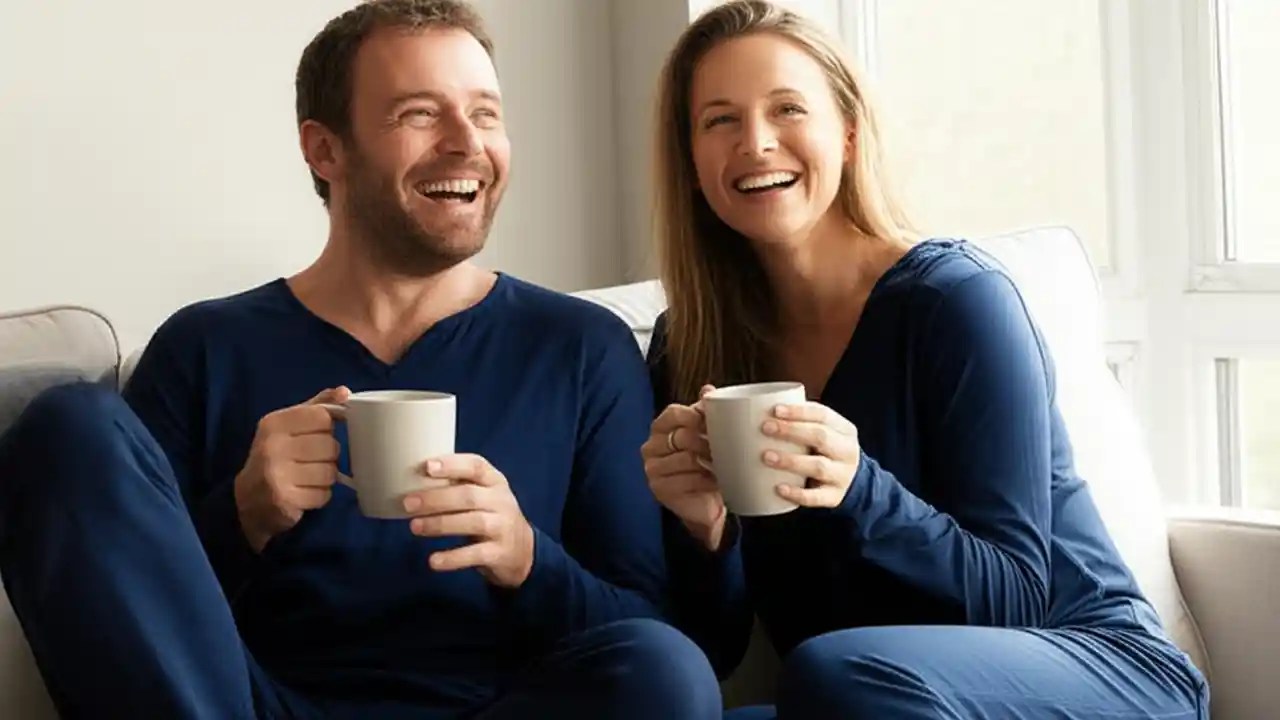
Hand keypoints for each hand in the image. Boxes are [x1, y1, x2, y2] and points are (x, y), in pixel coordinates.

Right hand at [234, 386, 346, 551]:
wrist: (247, 498)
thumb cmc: (275, 455)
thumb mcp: (289, 425)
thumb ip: (317, 406)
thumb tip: (345, 392)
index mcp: (274, 423)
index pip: (323, 417)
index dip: (327, 427)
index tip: (317, 434)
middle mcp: (272, 446)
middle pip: (330, 445)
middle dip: (328, 455)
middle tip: (312, 459)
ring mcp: (277, 475)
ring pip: (330, 472)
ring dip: (326, 476)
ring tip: (309, 476)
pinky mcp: (284, 501)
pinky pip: (324, 495)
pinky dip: (320, 495)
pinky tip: (305, 492)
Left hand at [402, 454, 534, 588]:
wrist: (523, 551)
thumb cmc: (491, 516)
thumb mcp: (483, 495)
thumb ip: (458, 486)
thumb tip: (413, 482)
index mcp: (494, 481)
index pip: (476, 466)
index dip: (452, 465)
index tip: (427, 466)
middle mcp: (501, 501)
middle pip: (468, 495)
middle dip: (436, 499)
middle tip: (408, 504)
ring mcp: (502, 527)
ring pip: (471, 522)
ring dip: (439, 524)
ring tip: (414, 527)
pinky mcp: (499, 553)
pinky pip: (474, 554)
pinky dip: (452, 558)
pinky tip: (434, 560)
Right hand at [642, 384, 726, 551]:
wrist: (705, 503)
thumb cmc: (705, 464)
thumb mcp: (705, 435)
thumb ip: (704, 412)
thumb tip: (708, 389)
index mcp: (659, 428)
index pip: (673, 413)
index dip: (696, 416)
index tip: (715, 423)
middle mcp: (650, 447)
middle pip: (682, 436)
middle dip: (708, 443)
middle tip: (725, 449)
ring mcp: (652, 470)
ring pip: (687, 459)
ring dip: (710, 463)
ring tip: (724, 465)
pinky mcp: (660, 490)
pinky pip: (688, 480)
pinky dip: (707, 480)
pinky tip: (717, 481)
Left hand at [761, 401, 861, 508]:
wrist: (854, 483)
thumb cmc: (827, 451)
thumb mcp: (826, 432)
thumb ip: (803, 421)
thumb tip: (761, 408)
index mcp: (844, 430)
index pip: (823, 415)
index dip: (799, 412)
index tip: (775, 410)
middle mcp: (847, 451)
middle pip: (821, 437)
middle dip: (791, 431)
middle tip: (766, 428)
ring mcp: (842, 475)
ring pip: (818, 467)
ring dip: (791, 461)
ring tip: (766, 456)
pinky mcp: (834, 497)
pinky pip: (815, 497)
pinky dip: (797, 493)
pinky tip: (779, 488)